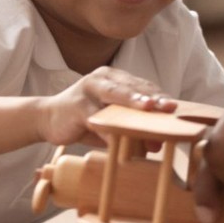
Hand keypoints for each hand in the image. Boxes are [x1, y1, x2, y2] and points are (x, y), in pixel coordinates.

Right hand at [41, 66, 174, 145]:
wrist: (46, 119)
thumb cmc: (84, 119)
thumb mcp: (110, 122)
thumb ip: (131, 128)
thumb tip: (157, 145)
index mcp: (114, 77)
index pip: (142, 85)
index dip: (159, 96)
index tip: (176, 107)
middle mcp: (102, 79)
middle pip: (132, 87)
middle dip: (152, 97)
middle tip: (169, 107)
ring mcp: (88, 90)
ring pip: (115, 96)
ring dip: (133, 102)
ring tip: (150, 109)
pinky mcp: (76, 107)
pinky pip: (97, 118)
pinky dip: (110, 129)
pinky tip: (121, 138)